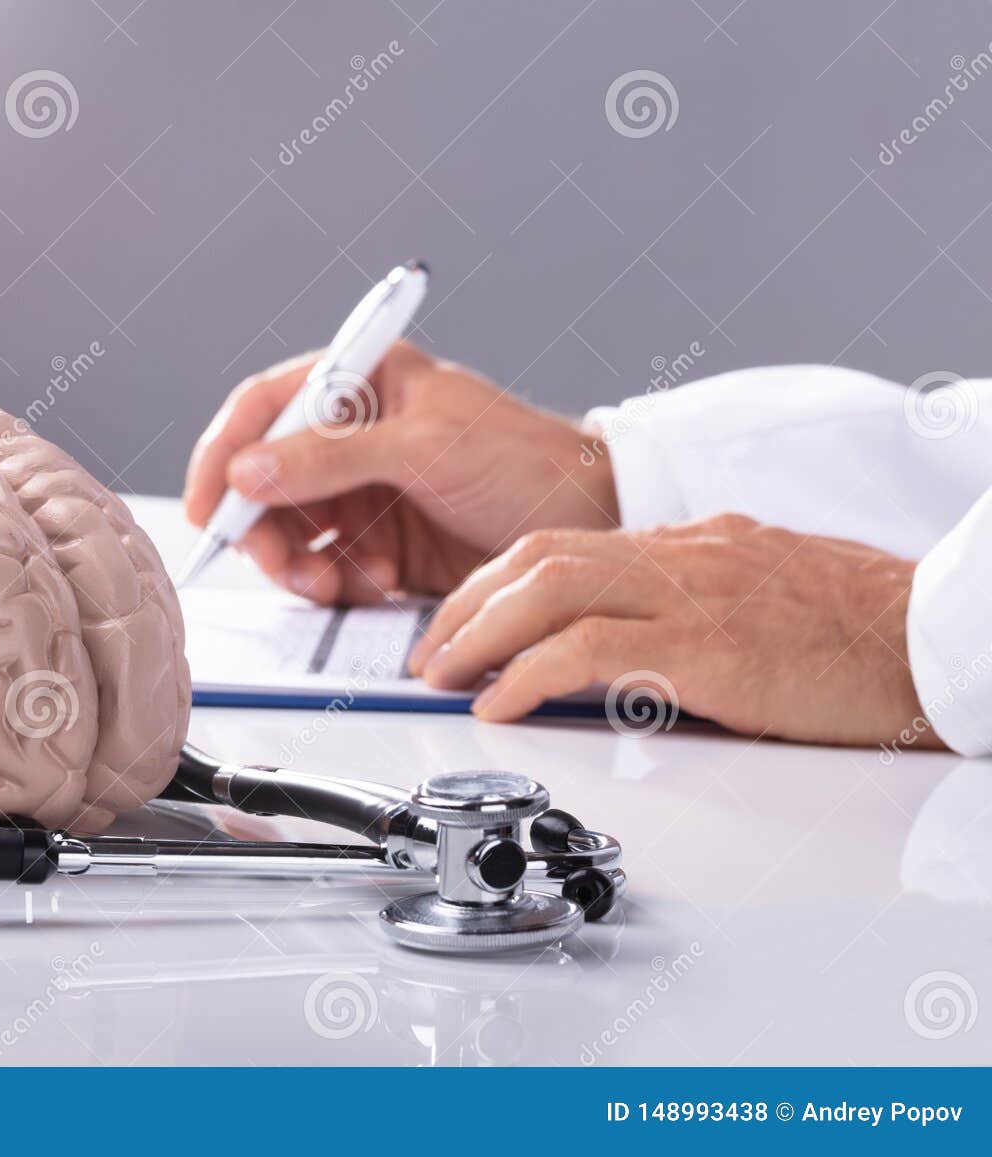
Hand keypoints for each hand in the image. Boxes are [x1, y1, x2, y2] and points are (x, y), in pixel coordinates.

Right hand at [182, 342, 617, 603]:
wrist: (588, 522)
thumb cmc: (523, 459)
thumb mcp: (423, 447)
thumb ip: (331, 456)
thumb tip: (248, 469)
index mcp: (361, 380)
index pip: (265, 406)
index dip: (224, 453)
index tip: (209, 506)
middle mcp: (352, 433)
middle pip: (265, 478)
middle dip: (265, 527)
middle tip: (281, 565)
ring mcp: (364, 490)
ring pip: (290, 530)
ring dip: (301, 563)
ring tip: (337, 584)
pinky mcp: (380, 541)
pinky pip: (327, 566)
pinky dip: (337, 584)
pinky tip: (377, 584)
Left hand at [407, 513, 940, 747]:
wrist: (936, 636)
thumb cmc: (862, 626)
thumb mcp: (760, 595)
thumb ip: (692, 601)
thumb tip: (629, 635)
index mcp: (689, 544)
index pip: (563, 546)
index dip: (496, 583)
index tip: (461, 621)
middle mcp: (678, 555)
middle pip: (537, 559)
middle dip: (467, 604)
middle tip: (429, 652)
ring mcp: (690, 595)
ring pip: (549, 590)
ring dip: (479, 633)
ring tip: (442, 674)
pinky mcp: (706, 647)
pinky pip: (588, 650)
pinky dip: (528, 673)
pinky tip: (498, 702)